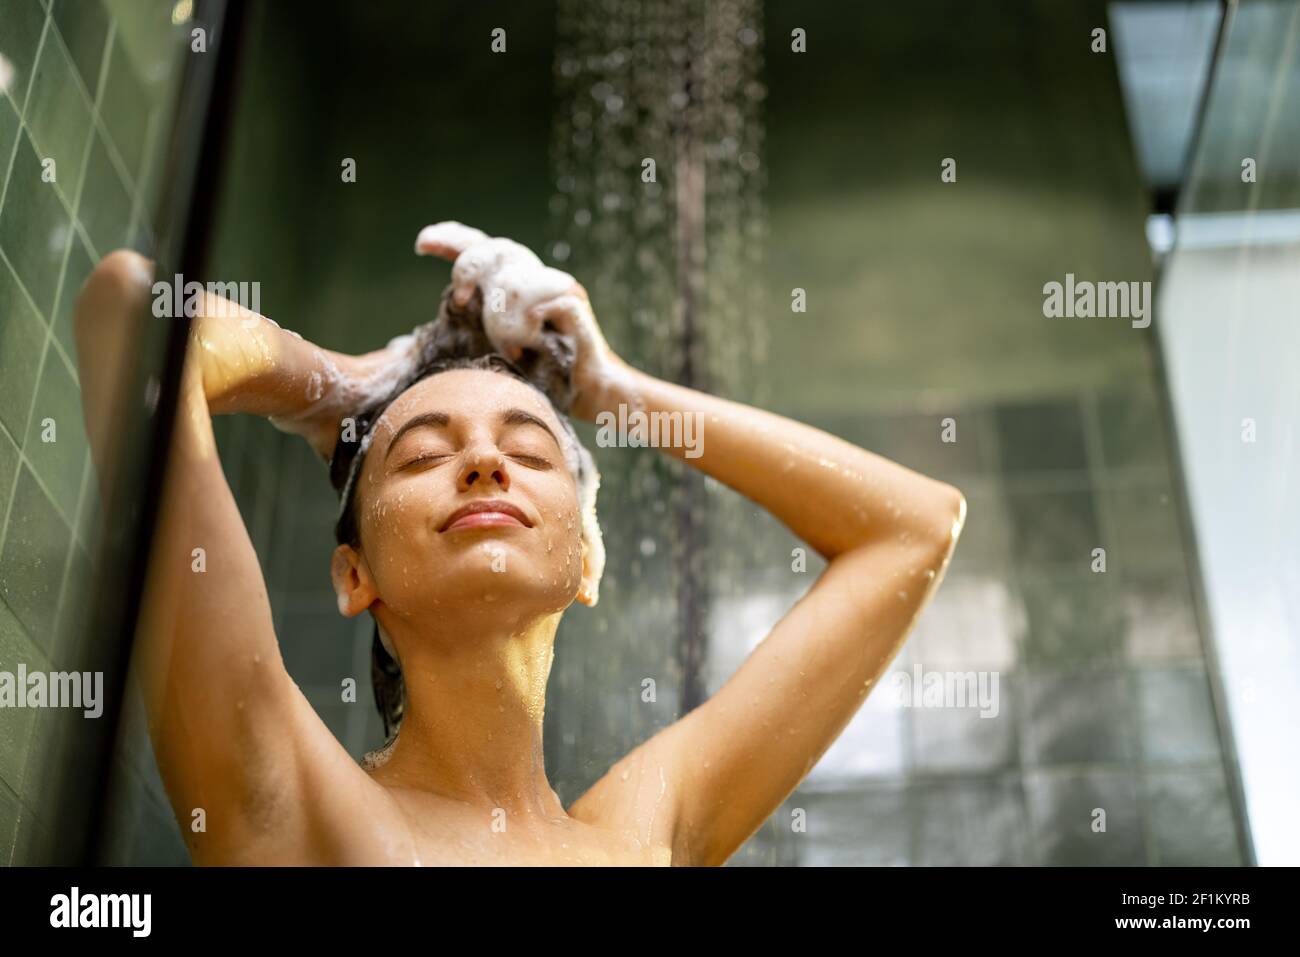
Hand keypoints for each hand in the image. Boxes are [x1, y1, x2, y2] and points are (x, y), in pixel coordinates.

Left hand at [414, 221, 628, 420]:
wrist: (592, 391)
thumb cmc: (547, 375)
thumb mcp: (505, 345)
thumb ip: (487, 319)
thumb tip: (455, 303)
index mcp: (520, 283)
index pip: (485, 248)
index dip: (453, 240)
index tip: (422, 244)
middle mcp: (540, 276)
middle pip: (495, 250)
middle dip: (468, 266)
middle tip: (459, 296)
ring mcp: (558, 284)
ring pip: (509, 283)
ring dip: (503, 323)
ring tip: (516, 350)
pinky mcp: (571, 299)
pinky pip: (530, 305)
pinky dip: (524, 331)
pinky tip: (533, 347)